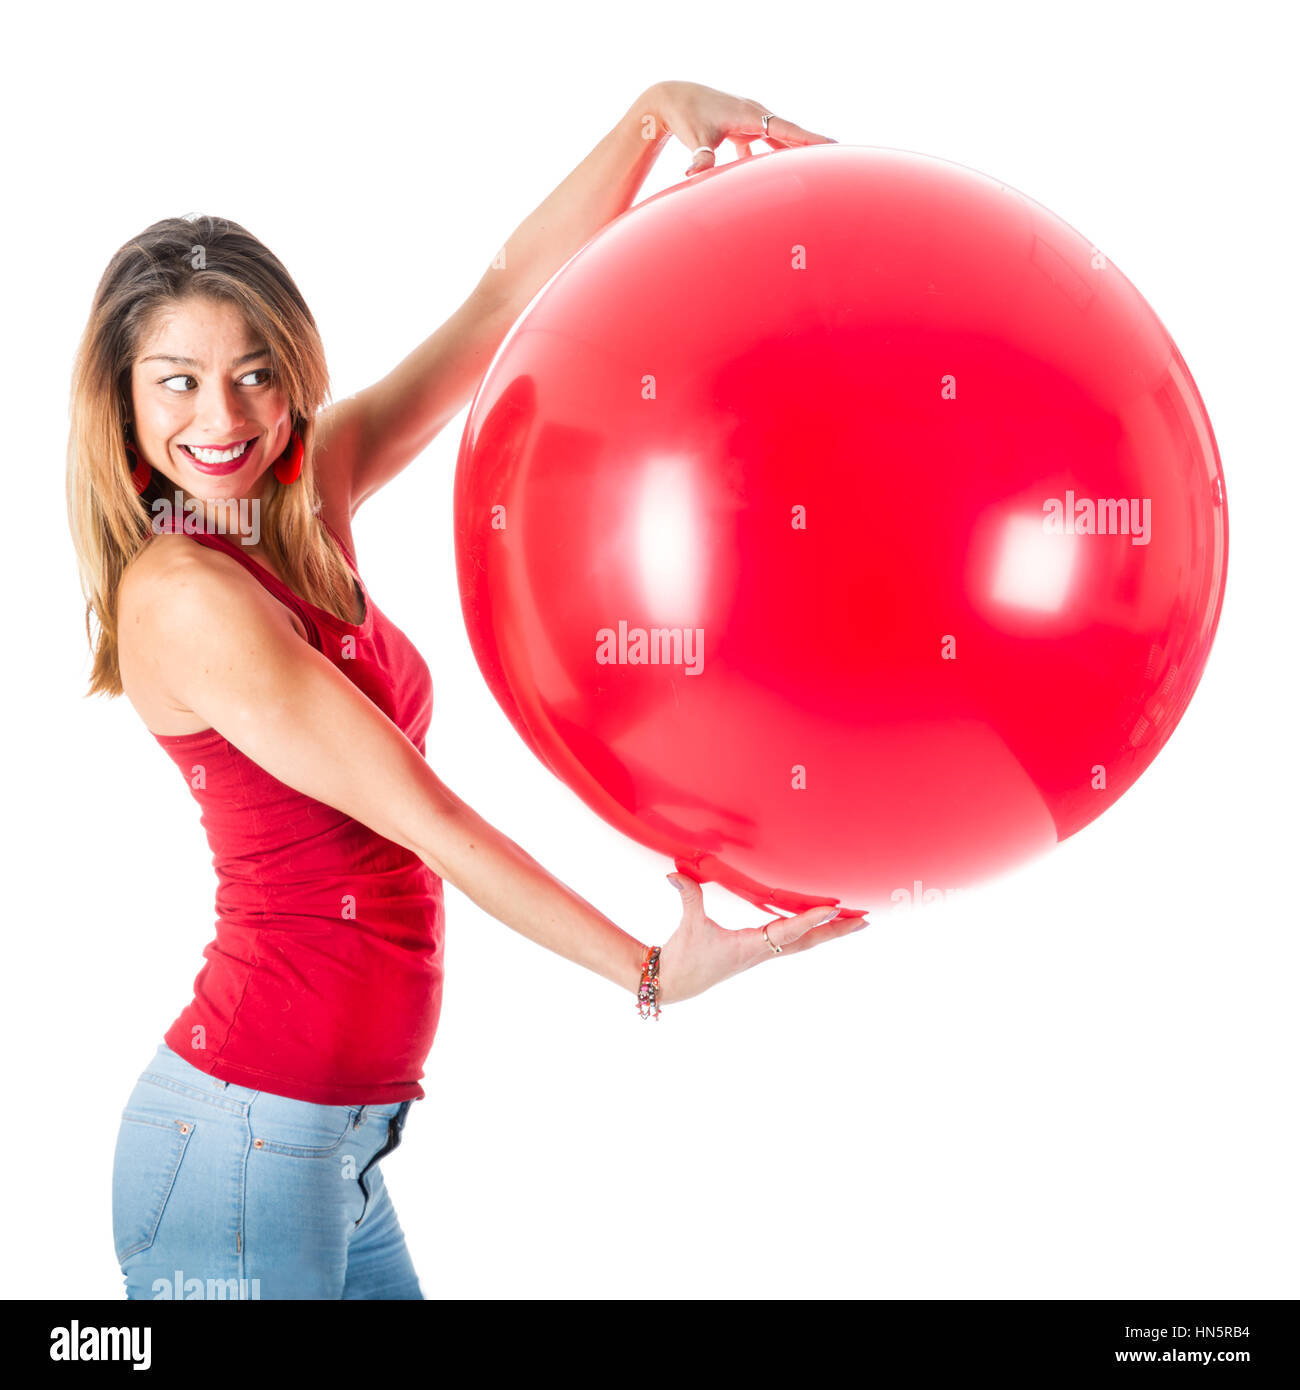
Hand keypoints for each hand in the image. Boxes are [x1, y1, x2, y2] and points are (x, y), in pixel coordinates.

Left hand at [647, 80, 836, 177]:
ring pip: (777, 137)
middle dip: (810, 144)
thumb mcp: (695, 139)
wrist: (672, 98)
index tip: (830, 144)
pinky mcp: (739, 127)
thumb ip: (700, 159)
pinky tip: (773, 171)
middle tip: (836, 156)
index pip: (786, 129)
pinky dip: (769, 155)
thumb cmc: (685, 116)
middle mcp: (754, 114)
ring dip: (793, 150)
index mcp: (749, 115)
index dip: (808, 139)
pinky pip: (761, 142)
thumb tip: (694, 176)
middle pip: (788, 132)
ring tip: (813, 164)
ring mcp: (748, 119)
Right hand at [655, 874, 866, 1005]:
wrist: (675, 983)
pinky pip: (792, 941)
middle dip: (837, 931)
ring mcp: (762, 953)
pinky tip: (818, 925)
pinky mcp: (757, 952)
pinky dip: (809, 931)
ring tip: (853, 922)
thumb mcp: (688, 925)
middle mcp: (763, 952)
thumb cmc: (684, 956)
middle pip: (808, 942)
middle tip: (865, 920)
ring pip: (803, 942)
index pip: (787, 932)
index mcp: (751, 947)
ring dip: (829, 932)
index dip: (810, 921)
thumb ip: (687, 896)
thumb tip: (674, 874)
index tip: (834, 911)